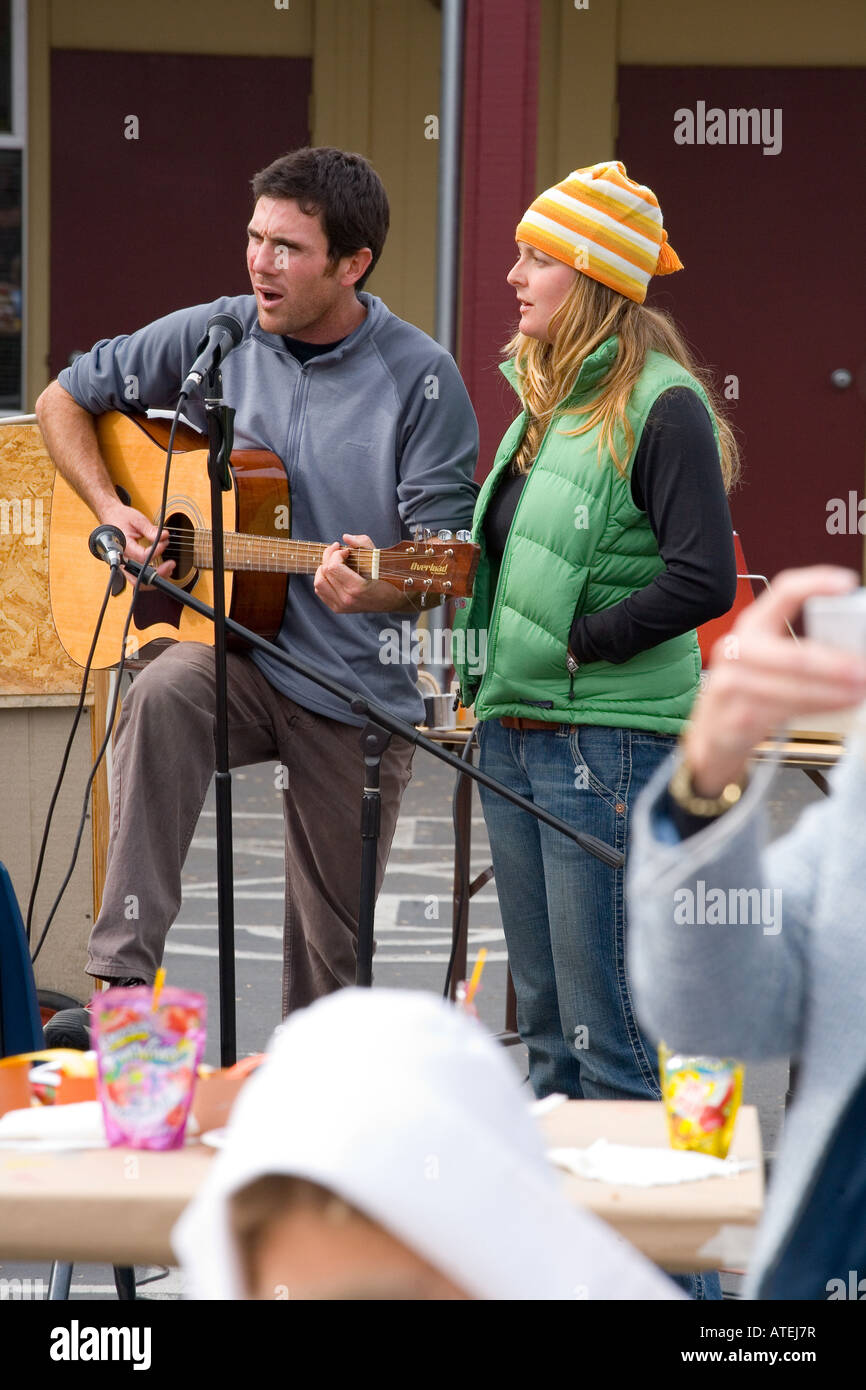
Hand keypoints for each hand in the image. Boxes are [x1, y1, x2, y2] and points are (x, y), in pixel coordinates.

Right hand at [100, 500, 174, 581]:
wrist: (111, 516)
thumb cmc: (121, 517)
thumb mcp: (137, 520)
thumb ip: (150, 530)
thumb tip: (164, 537)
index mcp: (123, 546)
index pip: (142, 556)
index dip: (156, 551)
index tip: (164, 542)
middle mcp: (122, 559)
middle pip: (138, 577)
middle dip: (157, 574)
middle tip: (170, 564)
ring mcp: (124, 564)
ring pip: (138, 581)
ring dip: (154, 578)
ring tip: (168, 568)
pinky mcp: (128, 565)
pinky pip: (138, 577)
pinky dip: (150, 576)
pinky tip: (161, 569)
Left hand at [314, 533, 405, 613]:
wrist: (394, 600)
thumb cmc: (388, 579)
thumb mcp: (379, 558)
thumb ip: (363, 543)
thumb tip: (345, 537)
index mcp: (356, 588)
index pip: (333, 567)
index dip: (336, 553)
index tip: (346, 550)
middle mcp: (346, 599)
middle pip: (324, 572)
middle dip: (329, 556)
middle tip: (339, 551)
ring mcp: (341, 606)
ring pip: (319, 582)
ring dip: (324, 568)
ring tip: (334, 562)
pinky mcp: (338, 608)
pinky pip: (320, 591)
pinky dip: (323, 579)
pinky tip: (333, 573)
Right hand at [684, 566, 865, 795]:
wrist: (713, 735)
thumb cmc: (749, 693)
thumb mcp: (771, 662)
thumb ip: (803, 650)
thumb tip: (852, 647)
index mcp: (751, 625)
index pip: (783, 592)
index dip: (816, 583)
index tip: (847, 584)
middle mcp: (736, 650)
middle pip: (794, 654)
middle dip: (835, 665)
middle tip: (862, 669)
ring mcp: (730, 685)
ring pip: (792, 688)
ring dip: (832, 693)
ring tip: (858, 692)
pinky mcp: (734, 719)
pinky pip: (783, 713)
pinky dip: (817, 710)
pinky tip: (836, 707)